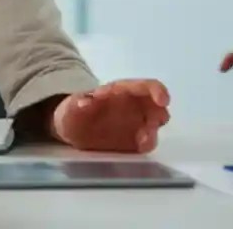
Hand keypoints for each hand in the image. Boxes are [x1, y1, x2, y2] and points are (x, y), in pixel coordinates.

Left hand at [51, 79, 170, 152]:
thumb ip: (76, 104)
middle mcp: (134, 105)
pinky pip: (146, 142)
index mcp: (120, 91)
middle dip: (157, 113)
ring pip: (154, 125)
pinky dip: (146, 143)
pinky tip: (139, 146)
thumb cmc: (73, 112)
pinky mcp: (134, 141)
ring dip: (152, 131)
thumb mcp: (69, 108)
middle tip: (151, 124)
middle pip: (155, 106)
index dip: (156, 91)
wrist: (72, 130)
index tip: (162, 100)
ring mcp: (136, 123)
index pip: (144, 86)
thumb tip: (83, 102)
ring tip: (142, 141)